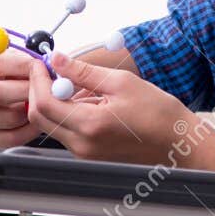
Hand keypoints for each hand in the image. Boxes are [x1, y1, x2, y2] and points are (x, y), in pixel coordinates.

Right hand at [0, 50, 43, 147]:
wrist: (10, 89)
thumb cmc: (15, 71)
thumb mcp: (16, 56)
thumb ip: (25, 56)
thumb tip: (45, 62)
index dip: (22, 65)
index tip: (39, 65)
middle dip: (28, 89)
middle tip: (45, 86)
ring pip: (10, 117)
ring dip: (31, 110)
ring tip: (41, 101)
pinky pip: (14, 137)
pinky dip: (31, 129)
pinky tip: (37, 118)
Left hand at [27, 51, 197, 164]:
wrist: (177, 143)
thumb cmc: (158, 114)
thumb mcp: (121, 82)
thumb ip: (84, 72)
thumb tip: (58, 59)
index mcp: (90, 125)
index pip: (44, 103)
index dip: (37, 80)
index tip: (41, 64)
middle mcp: (82, 145)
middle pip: (40, 118)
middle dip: (38, 90)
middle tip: (50, 70)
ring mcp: (84, 154)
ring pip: (51, 125)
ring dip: (53, 101)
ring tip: (76, 84)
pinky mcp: (89, 155)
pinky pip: (65, 132)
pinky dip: (66, 113)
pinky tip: (86, 100)